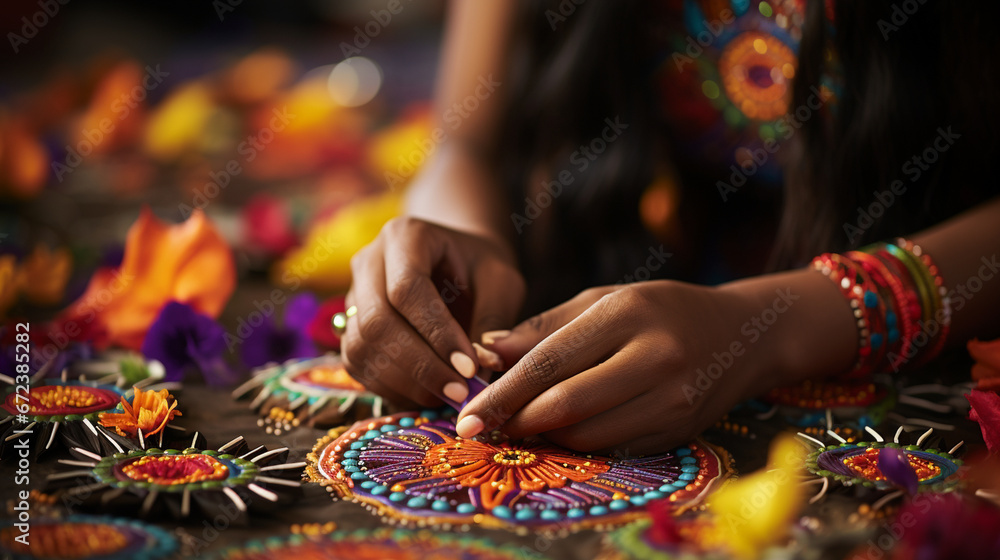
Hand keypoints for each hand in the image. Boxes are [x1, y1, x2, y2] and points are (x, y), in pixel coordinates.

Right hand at [341, 216, 524, 407]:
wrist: (458, 265)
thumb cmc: (482, 270)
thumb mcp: (501, 283)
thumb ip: (494, 320)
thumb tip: (482, 367)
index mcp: (405, 236)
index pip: (408, 289)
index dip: (437, 334)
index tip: (469, 368)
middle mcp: (368, 262)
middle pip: (377, 321)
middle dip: (420, 365)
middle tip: (460, 392)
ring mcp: (352, 295)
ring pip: (362, 348)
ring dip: (405, 382)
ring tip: (448, 396)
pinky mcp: (351, 328)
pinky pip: (358, 365)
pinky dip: (391, 388)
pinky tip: (427, 395)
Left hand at [454, 280, 782, 454]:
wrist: (743, 335)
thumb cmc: (661, 309)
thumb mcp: (604, 301)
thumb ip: (544, 328)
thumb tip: (487, 355)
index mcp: (627, 314)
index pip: (549, 363)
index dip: (502, 394)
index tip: (467, 417)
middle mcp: (655, 358)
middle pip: (565, 407)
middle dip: (516, 422)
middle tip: (486, 426)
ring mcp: (673, 400)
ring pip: (587, 436)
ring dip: (546, 436)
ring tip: (526, 422)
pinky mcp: (680, 432)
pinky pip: (614, 449)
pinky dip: (580, 444)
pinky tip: (566, 429)